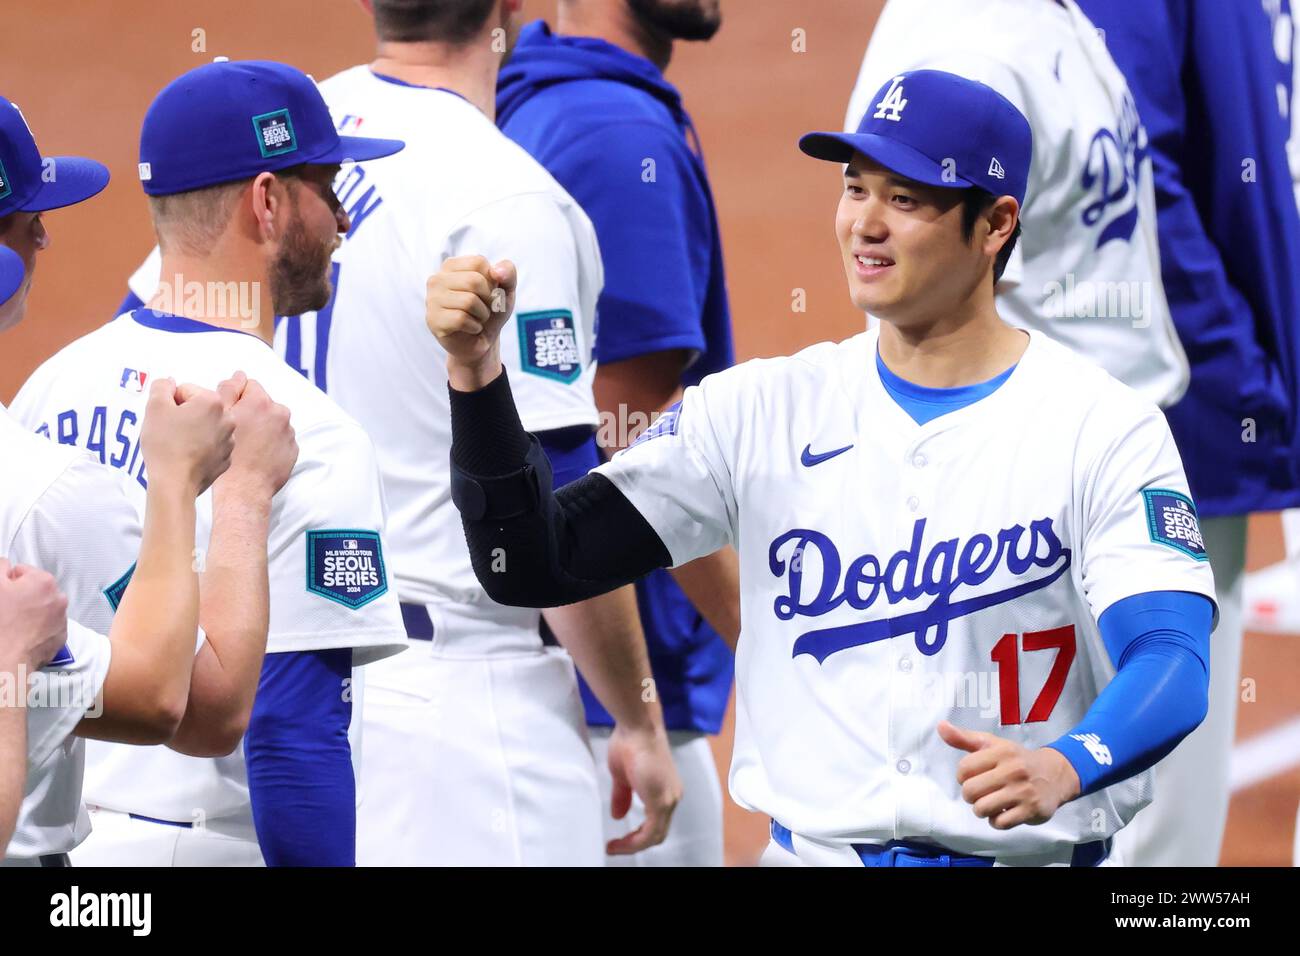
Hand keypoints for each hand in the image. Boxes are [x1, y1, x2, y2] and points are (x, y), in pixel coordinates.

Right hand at [0, 559, 68, 671]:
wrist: (5, 658)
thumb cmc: (0, 622)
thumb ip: (1, 567)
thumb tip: (6, 565)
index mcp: (43, 581)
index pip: (22, 571)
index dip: (8, 581)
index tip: (3, 593)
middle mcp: (59, 598)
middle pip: (36, 590)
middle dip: (22, 596)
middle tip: (6, 609)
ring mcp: (61, 620)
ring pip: (43, 609)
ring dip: (31, 612)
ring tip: (13, 624)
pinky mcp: (60, 638)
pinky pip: (47, 627)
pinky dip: (37, 628)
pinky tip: (22, 635)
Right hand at [141, 378, 234, 495]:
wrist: (175, 482)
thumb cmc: (166, 446)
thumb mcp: (155, 407)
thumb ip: (161, 387)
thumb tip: (168, 383)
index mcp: (213, 402)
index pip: (185, 390)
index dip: (170, 403)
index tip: (166, 417)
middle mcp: (228, 419)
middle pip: (199, 407)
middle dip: (184, 415)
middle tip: (171, 430)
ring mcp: (229, 440)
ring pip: (206, 426)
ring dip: (193, 430)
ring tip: (179, 444)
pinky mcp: (226, 458)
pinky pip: (210, 445)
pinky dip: (200, 447)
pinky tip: (188, 455)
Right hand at [214, 371, 297, 499]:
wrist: (244, 489)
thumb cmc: (227, 454)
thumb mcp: (220, 418)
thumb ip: (229, 390)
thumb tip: (239, 375)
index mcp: (261, 402)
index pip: (250, 386)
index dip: (237, 398)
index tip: (231, 414)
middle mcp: (280, 414)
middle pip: (263, 404)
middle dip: (252, 412)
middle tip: (238, 431)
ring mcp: (289, 432)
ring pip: (273, 422)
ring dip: (263, 428)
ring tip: (247, 445)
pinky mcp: (293, 449)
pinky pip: (281, 439)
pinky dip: (271, 443)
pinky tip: (257, 454)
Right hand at [425, 255, 515, 389]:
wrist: (482, 342)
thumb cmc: (491, 311)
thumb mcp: (506, 289)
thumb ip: (508, 272)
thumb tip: (496, 271)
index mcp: (451, 266)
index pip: (479, 263)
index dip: (492, 281)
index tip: (487, 293)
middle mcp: (437, 279)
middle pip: (474, 281)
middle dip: (488, 300)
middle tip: (484, 309)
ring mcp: (431, 300)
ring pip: (469, 301)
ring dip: (482, 315)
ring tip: (477, 319)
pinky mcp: (433, 320)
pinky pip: (461, 319)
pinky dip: (474, 327)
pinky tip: (470, 329)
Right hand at [605, 722, 681, 854]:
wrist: (637, 727)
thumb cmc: (629, 742)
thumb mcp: (622, 776)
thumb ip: (623, 796)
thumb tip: (618, 815)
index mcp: (666, 789)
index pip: (656, 822)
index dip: (637, 835)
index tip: (617, 840)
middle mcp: (672, 796)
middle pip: (657, 833)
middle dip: (635, 844)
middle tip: (615, 847)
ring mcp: (669, 800)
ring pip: (655, 836)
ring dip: (633, 846)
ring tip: (614, 848)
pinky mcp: (662, 801)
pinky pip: (650, 833)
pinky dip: (635, 842)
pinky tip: (619, 843)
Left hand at [939, 720, 1080, 828]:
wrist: (1055, 775)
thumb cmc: (1015, 759)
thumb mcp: (992, 744)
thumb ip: (964, 738)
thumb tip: (940, 726)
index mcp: (1001, 752)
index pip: (964, 769)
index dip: (963, 777)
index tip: (973, 776)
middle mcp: (1013, 770)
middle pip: (970, 791)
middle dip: (971, 795)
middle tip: (981, 792)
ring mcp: (1023, 792)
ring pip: (982, 809)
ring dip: (982, 810)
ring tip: (991, 803)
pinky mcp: (1031, 811)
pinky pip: (999, 823)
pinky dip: (996, 821)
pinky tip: (1004, 812)